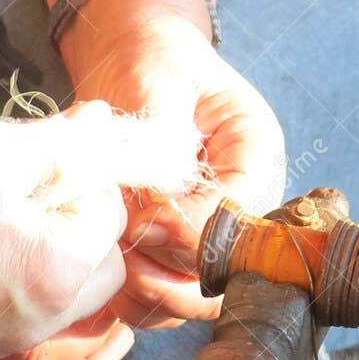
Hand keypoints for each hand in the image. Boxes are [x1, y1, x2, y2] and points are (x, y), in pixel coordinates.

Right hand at [0, 103, 130, 359]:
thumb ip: (61, 139)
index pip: (111, 216)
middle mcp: (45, 320)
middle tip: (37, 195)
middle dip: (84, 230)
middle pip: (105, 271)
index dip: (87, 180)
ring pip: (72, 305)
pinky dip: (28, 296)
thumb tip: (102, 124)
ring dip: (62, 265)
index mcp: (59, 269)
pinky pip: (31, 330)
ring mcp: (10, 345)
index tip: (48, 162)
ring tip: (15, 227)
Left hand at [69, 9, 286, 328]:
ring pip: (193, 298)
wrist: (137, 60)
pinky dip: (132, 297)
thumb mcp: (157, 82)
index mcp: (257, 158)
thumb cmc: (152, 60)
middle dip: (167, 268)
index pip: (240, 220)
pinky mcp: (182, 253)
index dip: (193, 232)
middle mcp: (246, 208)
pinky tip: (101, 271)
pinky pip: (164, 299)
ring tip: (108, 257)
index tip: (145, 221)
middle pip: (222, 273)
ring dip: (147, 290)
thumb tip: (155, 214)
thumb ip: (161, 144)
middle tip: (120, 244)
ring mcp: (215, 236)